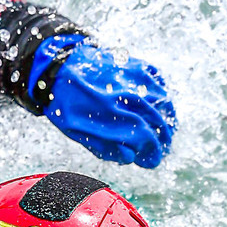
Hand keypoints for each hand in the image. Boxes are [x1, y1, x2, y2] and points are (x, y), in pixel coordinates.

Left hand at [34, 38, 176, 168]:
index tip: (153, 161)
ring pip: (164, 102)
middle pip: (160, 122)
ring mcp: (134, 78)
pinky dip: (161, 95)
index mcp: (112, 117)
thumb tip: (133, 157)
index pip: (147, 139)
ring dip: (168, 119)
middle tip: (162, 148)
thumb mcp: (80, 135)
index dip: (153, 154)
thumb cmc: (66, 106)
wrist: (58, 69)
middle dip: (164, 140)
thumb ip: (108, 149)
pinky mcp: (136, 65)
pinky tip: (157, 105)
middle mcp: (127, 96)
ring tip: (165, 130)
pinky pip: (158, 82)